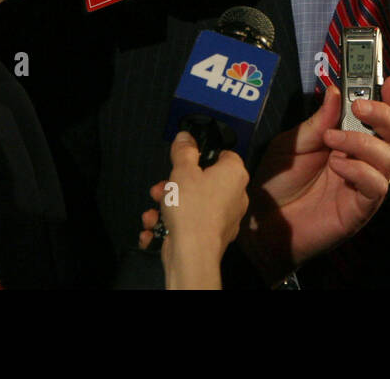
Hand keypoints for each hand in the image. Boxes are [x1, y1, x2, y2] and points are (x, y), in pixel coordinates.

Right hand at [138, 131, 248, 288]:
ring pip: (194, 203)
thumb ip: (184, 151)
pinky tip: (155, 227)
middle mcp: (236, 196)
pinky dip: (173, 224)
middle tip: (160, 188)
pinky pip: (192, 223)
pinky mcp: (213, 237)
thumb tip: (185, 136)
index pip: (224, 155)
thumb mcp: (182, 170)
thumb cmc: (191, 207)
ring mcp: (226, 218)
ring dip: (170, 205)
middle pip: (204, 181)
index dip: (203, 155)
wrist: (193, 253)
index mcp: (234, 174)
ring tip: (153, 212)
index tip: (184, 159)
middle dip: (176, 185)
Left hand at [240, 77, 389, 280]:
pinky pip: (377, 185)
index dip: (388, 99)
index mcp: (347, 139)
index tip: (389, 81)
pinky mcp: (361, 208)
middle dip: (383, 115)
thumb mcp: (293, 143)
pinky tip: (338, 167)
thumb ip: (318, 120)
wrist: (262, 221)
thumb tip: (335, 91)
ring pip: (389, 157)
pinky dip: (361, 171)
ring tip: (332, 140)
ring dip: (363, 142)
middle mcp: (361, 160)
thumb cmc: (277, 181)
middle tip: (359, 107)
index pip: (378, 117)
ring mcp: (363, 184)